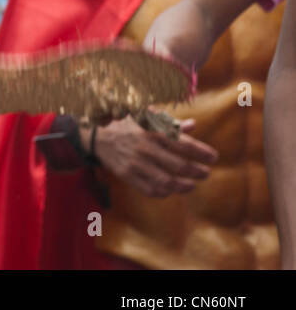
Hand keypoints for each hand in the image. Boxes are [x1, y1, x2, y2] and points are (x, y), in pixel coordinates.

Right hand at [93, 116, 217, 196]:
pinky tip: (171, 190)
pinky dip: (165, 193)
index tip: (214, 158)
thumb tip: (193, 125)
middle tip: (205, 173)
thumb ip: (169, 123)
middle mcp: (145, 147)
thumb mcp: (146, 117)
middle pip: (180, 166)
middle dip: (198, 172)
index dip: (203, 153)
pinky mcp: (127, 175)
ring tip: (192, 184)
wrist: (96, 136)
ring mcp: (136, 163)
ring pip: (167, 182)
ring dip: (184, 186)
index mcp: (152, 131)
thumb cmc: (126, 124)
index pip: (184, 144)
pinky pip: (150, 190)